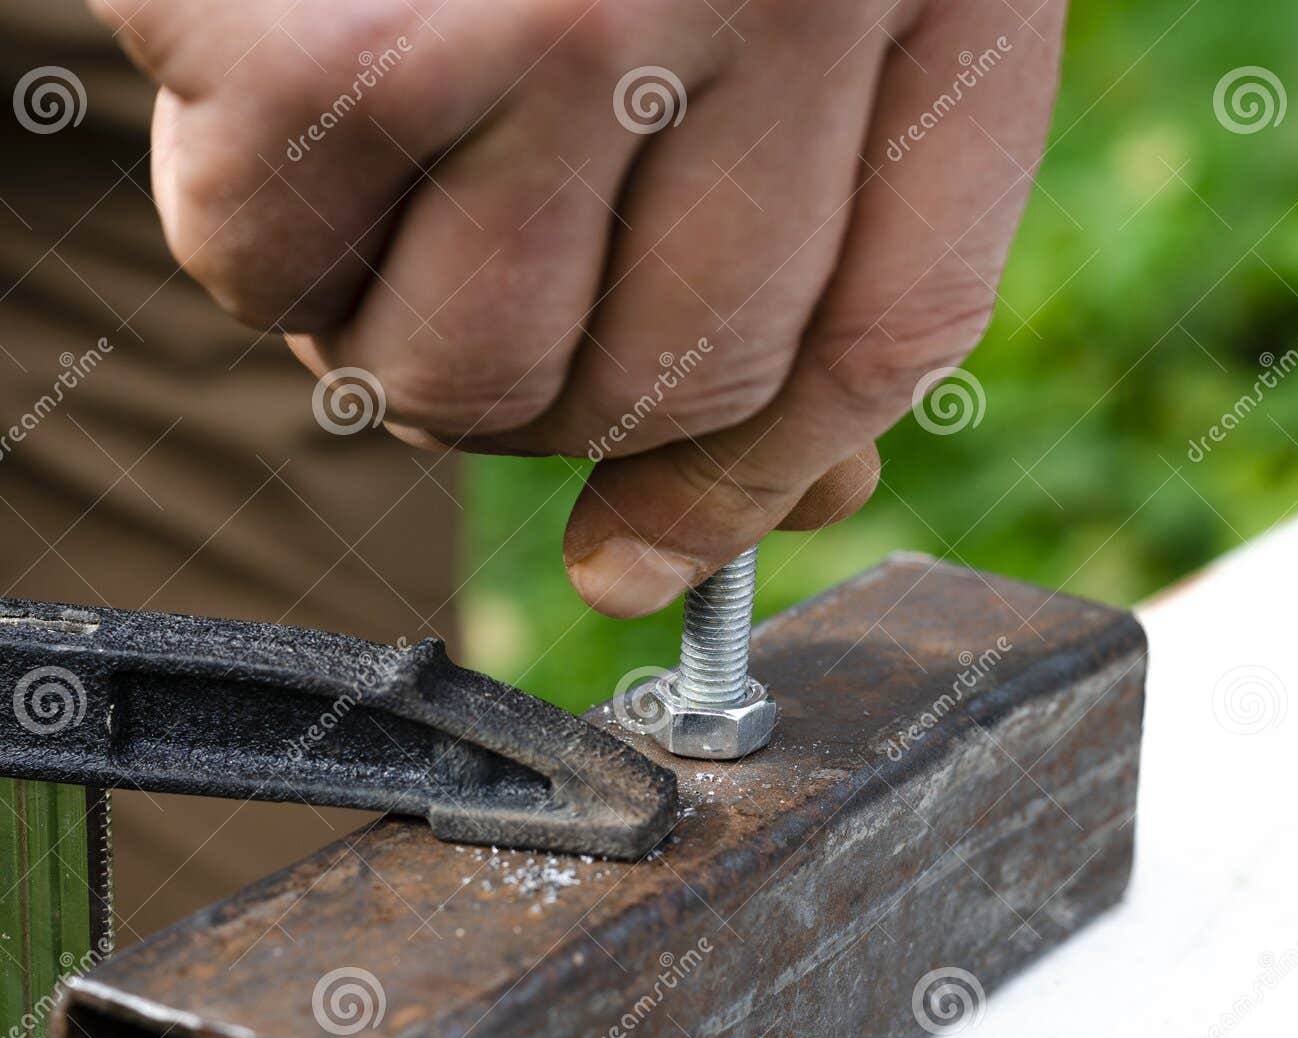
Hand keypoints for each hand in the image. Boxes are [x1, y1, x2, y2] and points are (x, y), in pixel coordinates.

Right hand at [90, 0, 1065, 615]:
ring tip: (379, 214)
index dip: (764, 483)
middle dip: (556, 409)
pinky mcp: (346, 38)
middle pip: (669, 385)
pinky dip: (255, 243)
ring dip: (400, 345)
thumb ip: (831, 218)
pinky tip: (267, 113)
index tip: (652, 563)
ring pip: (471, 380)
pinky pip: (271, 274)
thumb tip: (815, 490)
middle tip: (477, 307)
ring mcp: (556, 18)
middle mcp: (773, 1)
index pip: (882, 332)